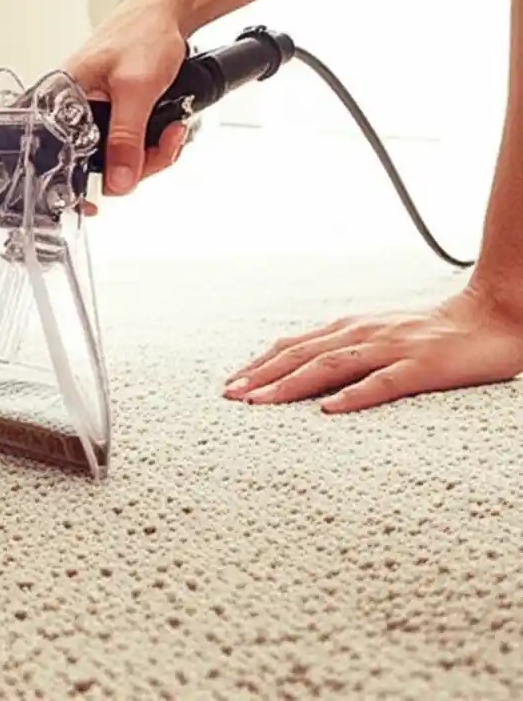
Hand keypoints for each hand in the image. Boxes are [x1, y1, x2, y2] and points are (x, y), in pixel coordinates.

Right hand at [65, 0, 191, 203]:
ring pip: (120, 157)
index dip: (87, 182)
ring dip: (152, 152)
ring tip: (171, 130)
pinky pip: (131, 144)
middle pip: (99, 164)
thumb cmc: (142, 32)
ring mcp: (97, 115)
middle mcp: (75, 111)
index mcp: (63, 100)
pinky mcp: (117, 116)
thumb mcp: (137, 88)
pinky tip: (169, 126)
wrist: (167, 14)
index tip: (108, 193)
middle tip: (162, 146)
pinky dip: (155, 142)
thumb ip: (127, 139)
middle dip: (138, 163)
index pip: (63, 157)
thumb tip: (119, 181)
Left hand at [222, 287, 522, 412]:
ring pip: (331, 366)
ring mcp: (391, 348)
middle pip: (301, 355)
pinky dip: (353, 395)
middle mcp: (363, 333)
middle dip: (261, 376)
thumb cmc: (433, 330)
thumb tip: (303, 368)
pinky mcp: (421, 365)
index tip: (230, 384)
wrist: (493, 313)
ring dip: (290, 384)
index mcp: (350, 328)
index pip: (293, 346)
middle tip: (230, 396)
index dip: (259, 364)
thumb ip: (345, 348)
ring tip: (260, 403)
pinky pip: (383, 382)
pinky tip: (329, 410)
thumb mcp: (379, 334)